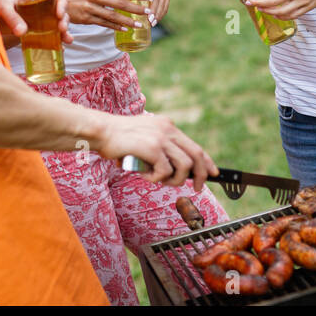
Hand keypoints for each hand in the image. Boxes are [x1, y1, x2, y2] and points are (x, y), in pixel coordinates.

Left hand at [0, 0, 73, 45]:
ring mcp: (35, 11)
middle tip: (62, 29)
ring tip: (67, 40)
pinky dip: (53, 37)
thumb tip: (23, 32)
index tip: (59, 14)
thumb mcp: (1, 5)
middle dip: (63, 19)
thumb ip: (12, 17)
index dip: (61, 3)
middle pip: (57, 7)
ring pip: (54, 19)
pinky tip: (59, 46)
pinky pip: (46, 28)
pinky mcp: (31, 22)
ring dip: (62, 29)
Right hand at [59, 0, 152, 31]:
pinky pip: (104, 23)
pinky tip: (125, 29)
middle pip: (120, 3)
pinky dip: (116, 27)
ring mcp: (90, 7)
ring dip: (129, 21)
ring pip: (113, 16)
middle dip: (136, 8)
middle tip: (148, 12)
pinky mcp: (86, 18)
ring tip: (140, 24)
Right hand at [95, 112, 217, 190]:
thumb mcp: (145, 139)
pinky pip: (165, 171)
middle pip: (196, 155)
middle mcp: (168, 130)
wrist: (100, 132)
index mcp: (167, 126)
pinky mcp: (152, 148)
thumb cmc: (118, 140)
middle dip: (201, 175)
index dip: (207, 161)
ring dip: (174, 180)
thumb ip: (160, 149)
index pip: (195, 146)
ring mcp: (161, 138)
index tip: (214, 173)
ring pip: (184, 166)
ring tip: (158, 180)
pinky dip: (156, 179)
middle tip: (197, 188)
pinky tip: (145, 175)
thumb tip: (175, 171)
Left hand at [245, 0, 315, 19]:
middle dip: (259, 2)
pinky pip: (292, 15)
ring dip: (268, 11)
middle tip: (248, 1)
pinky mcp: (308, 7)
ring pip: (282, 11)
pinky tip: (274, 13)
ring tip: (259, 8)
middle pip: (274, 1)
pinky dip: (281, 16)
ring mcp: (303, 2)